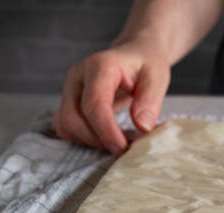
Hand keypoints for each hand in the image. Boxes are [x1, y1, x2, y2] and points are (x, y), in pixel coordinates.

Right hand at [52, 41, 169, 155]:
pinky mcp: (69, 100)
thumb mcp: (158, 77)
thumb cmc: (146, 63)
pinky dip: (84, 138)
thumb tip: (142, 127)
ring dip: (90, 141)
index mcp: (100, 66)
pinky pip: (66, 126)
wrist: (135, 53)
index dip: (107, 132)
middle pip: (73, 118)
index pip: (94, 104)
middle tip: (124, 148)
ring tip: (118, 141)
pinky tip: (106, 136)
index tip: (124, 148)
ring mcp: (70, 88)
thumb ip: (150, 101)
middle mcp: (78, 76)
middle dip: (98, 139)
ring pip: (66, 125)